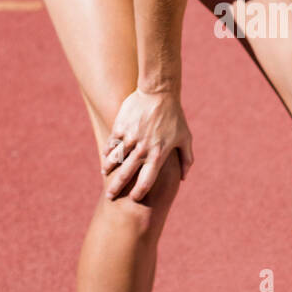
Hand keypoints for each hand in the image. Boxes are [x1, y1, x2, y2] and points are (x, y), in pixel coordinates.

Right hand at [101, 88, 193, 202]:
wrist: (159, 92)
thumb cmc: (175, 116)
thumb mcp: (186, 138)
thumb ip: (187, 159)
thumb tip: (184, 177)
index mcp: (158, 155)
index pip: (146, 181)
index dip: (139, 192)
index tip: (134, 199)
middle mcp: (142, 149)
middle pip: (126, 174)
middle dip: (117, 188)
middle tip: (110, 196)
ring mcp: (130, 138)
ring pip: (115, 159)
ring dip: (108, 169)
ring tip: (105, 174)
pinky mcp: (120, 127)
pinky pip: (111, 144)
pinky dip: (107, 151)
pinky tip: (105, 157)